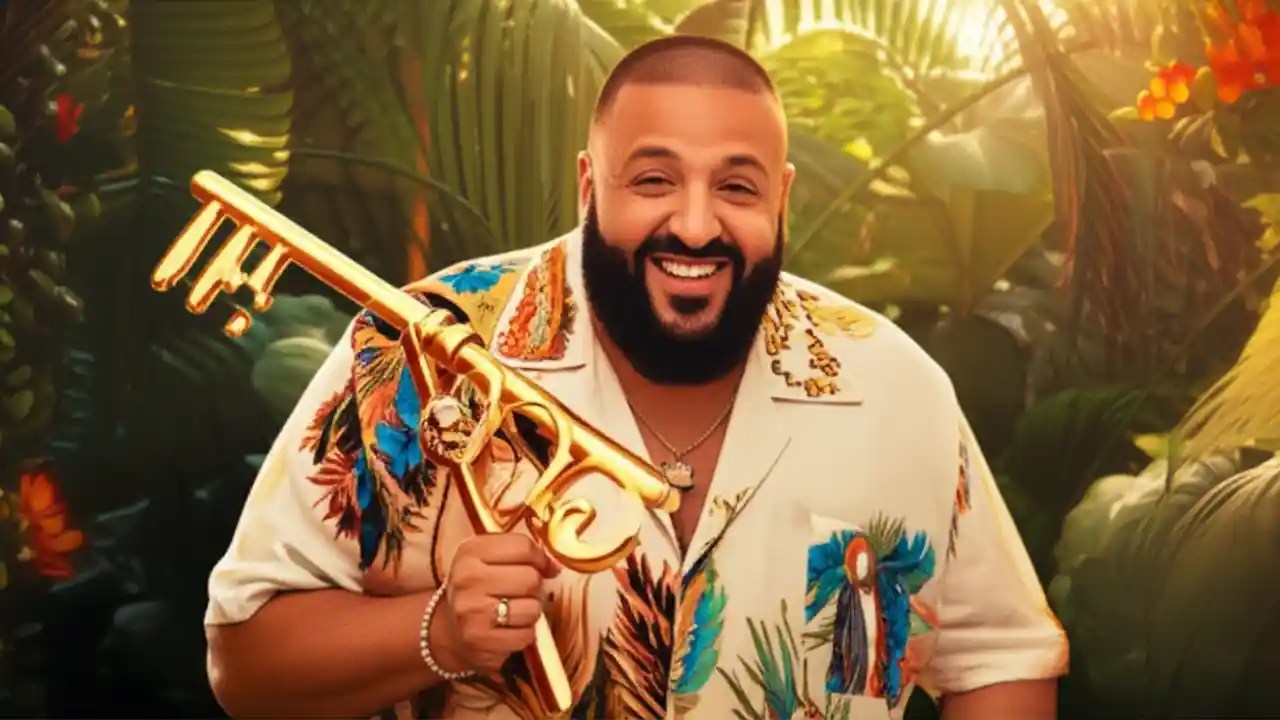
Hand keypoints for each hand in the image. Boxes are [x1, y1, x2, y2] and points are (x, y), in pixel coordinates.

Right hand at [438, 533, 560, 674]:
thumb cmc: (477, 590)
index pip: (523, 547)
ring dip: (530, 612)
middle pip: (530, 578)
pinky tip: (508, 630)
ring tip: (513, 612)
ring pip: (532, 609)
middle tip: (521, 593)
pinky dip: (524, 634)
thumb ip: (521, 553)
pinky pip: (526, 635)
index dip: (540, 558)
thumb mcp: (488, 560)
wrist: (448, 630)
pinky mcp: (480, 640)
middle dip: (534, 588)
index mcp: (470, 552)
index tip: (540, 567)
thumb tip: (555, 567)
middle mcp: (467, 579)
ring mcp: (472, 611)